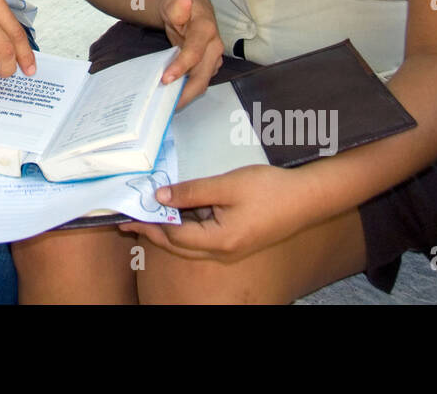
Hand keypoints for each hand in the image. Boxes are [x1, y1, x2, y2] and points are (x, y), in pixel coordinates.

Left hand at [119, 164, 316, 261]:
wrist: (308, 198)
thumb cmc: (270, 190)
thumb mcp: (226, 185)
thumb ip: (192, 191)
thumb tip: (161, 196)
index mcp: (219, 241)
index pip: (174, 236)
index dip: (151, 223)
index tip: (129, 213)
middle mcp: (223, 251)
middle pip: (179, 246)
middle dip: (153, 232)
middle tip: (128, 220)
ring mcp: (231, 248)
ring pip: (191, 244)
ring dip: (169, 230)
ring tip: (148, 213)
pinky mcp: (237, 239)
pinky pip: (205, 237)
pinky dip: (188, 226)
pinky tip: (179, 210)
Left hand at [158, 0, 223, 108]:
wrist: (191, 8)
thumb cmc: (180, 6)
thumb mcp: (174, 1)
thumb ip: (177, 5)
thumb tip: (184, 3)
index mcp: (205, 30)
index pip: (195, 52)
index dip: (181, 67)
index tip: (166, 79)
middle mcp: (214, 46)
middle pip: (202, 75)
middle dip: (185, 92)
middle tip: (165, 105)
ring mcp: (213, 58)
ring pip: (201, 82)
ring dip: (186, 95)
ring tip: (166, 104)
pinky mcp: (208, 66)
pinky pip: (198, 81)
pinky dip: (186, 90)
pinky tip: (172, 97)